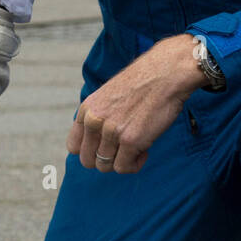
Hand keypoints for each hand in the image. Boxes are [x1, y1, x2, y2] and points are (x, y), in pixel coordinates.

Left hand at [68, 34, 206, 175]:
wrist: (167, 73)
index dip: (91, 151)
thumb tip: (98, 146)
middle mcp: (94, 121)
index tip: (107, 146)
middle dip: (106, 159)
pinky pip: (124, 168)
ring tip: (137, 146)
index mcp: (87, 109)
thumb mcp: (109, 96)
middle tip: (123, 149)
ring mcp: (111, 131)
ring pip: (106, 166)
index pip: (73, 146)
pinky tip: (145, 149)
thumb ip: (99, 118)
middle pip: (88, 161)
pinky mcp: (130, 140)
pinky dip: (135, 164)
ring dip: (122, 160)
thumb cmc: (144, 84)